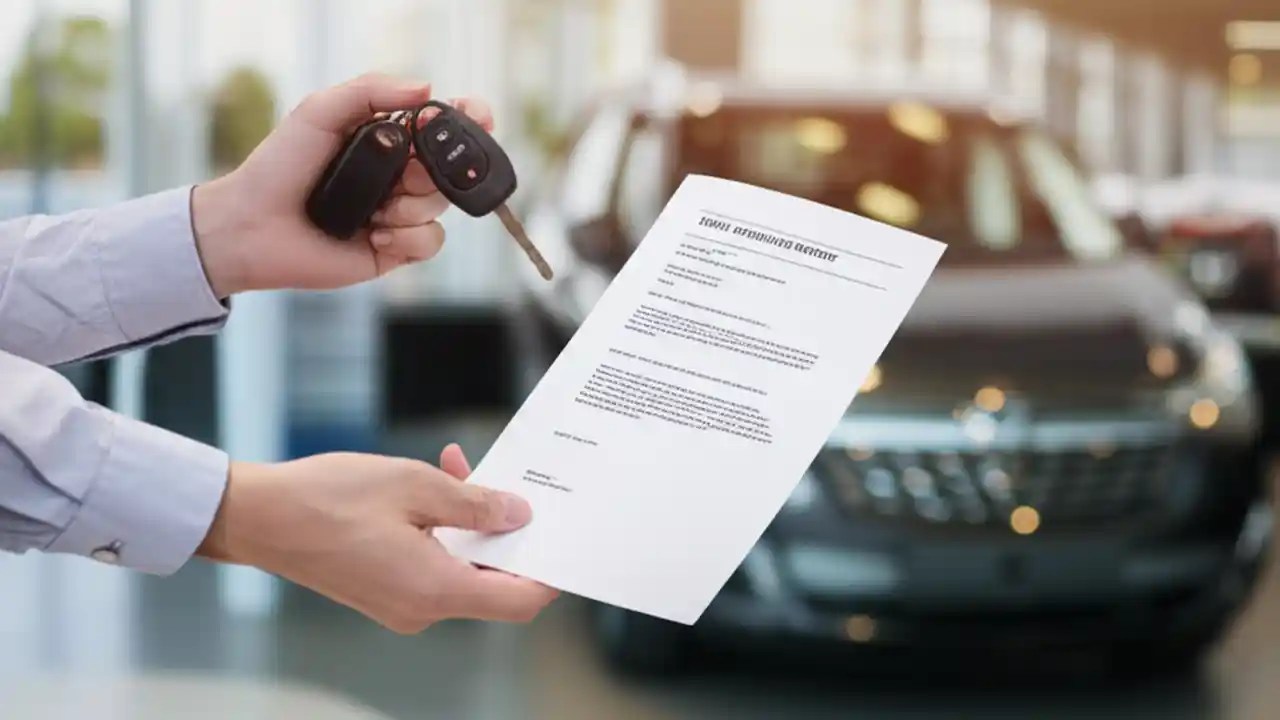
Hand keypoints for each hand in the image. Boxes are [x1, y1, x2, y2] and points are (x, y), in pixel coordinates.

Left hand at [190, 73, 495, 297]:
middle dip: (429, 172)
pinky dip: (406, 238)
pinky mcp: (396, 251)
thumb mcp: (320, 112)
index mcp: (387, 140)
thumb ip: (371, 90)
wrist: (254, 226)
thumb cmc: (280, 166)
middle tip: (401, 176)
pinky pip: (431, 242)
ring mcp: (399, 214)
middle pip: (449, 169)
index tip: (479, 115)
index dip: (469, 119)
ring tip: (374, 212)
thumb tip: (428, 88)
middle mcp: (398, 176)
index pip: (443, 127)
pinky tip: (373, 237)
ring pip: (441, 207)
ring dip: (410, 207)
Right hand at [197, 445, 558, 632]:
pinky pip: (432, 565)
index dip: (547, 573)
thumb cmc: (329, 499)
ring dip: (470, 523)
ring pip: (461, 567)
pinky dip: (443, 531)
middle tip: (507, 482)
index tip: (562, 538)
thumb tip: (519, 515)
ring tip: (460, 468)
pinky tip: (434, 486)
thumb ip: (476, 504)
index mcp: (436, 590)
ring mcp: (401, 604)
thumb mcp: (416, 486)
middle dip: (505, 531)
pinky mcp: (383, 591)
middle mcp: (422, 609)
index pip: (518, 601)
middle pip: (492, 582)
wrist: (258, 516)